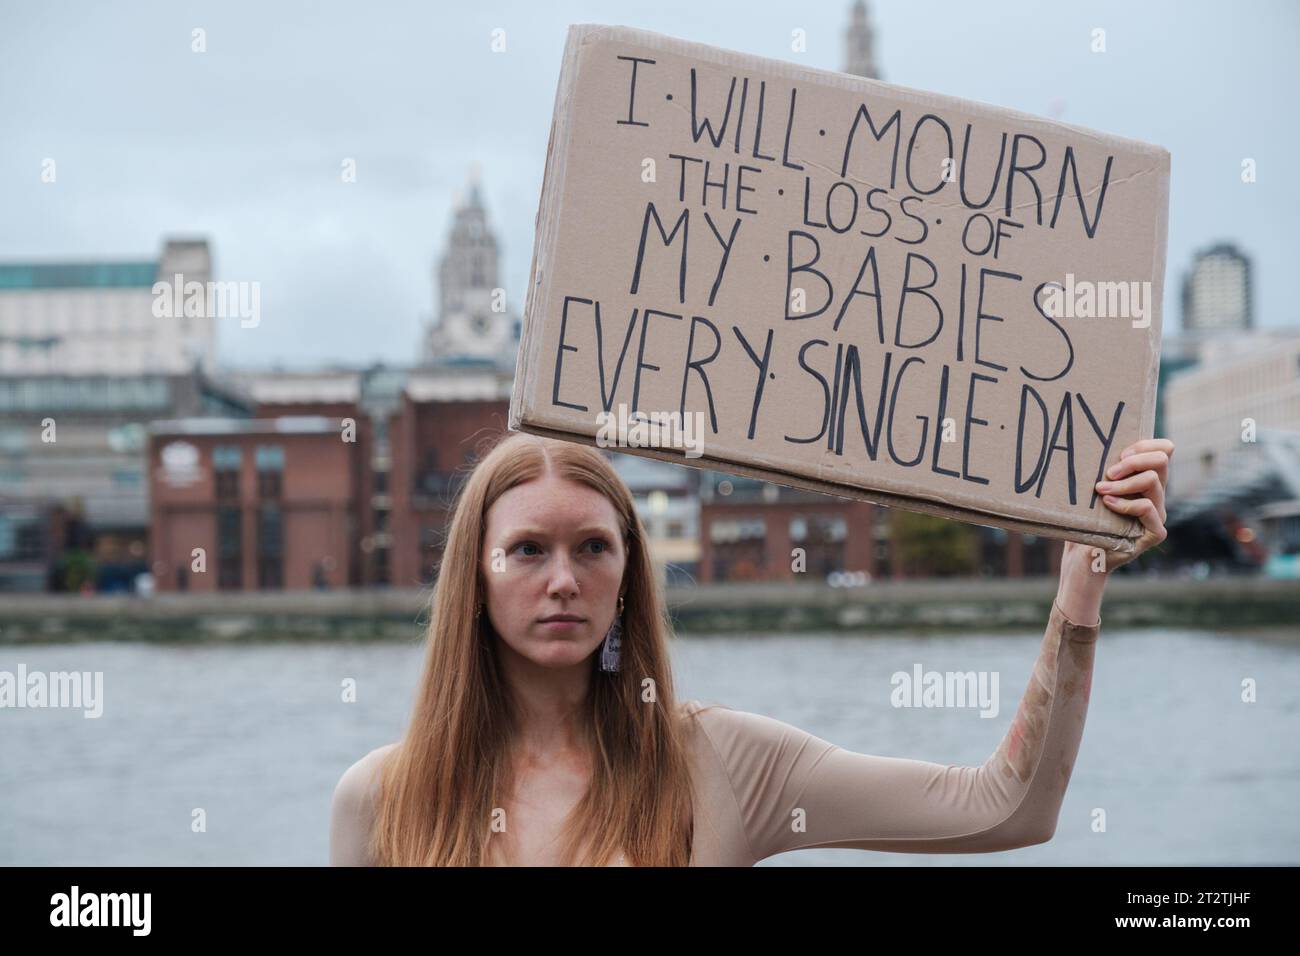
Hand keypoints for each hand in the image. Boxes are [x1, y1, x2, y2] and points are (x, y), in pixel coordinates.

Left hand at [1063, 438, 1173, 573]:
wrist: (1083, 557)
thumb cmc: (1084, 519)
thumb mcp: (1093, 488)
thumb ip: (1103, 469)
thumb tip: (1092, 439)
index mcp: (1147, 480)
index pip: (1164, 449)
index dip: (1144, 445)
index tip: (1118, 454)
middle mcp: (1158, 495)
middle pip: (1161, 460)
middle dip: (1132, 461)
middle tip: (1108, 473)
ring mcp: (1159, 514)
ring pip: (1153, 481)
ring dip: (1123, 483)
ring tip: (1100, 489)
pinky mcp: (1156, 532)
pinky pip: (1147, 507)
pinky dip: (1125, 503)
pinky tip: (1107, 504)